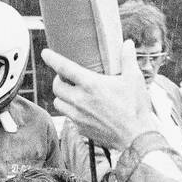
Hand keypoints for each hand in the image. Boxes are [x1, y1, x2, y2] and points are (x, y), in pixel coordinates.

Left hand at [43, 41, 159, 151]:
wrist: (136, 137)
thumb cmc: (136, 107)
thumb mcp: (134, 79)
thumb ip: (128, 59)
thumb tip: (128, 44)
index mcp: (90, 84)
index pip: (63, 67)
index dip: (52, 59)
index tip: (45, 53)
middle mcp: (80, 100)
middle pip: (56, 87)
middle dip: (58, 80)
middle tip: (66, 77)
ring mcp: (78, 116)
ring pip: (58, 103)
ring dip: (61, 96)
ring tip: (71, 94)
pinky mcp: (81, 129)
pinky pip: (68, 117)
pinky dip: (71, 112)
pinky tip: (81, 110)